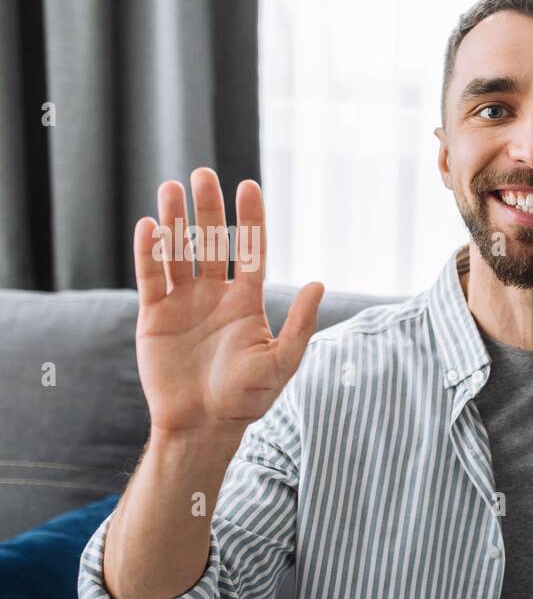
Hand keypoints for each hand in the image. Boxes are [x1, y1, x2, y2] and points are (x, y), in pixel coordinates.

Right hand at [133, 167, 323, 441]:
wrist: (203, 424)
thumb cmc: (247, 397)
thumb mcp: (281, 361)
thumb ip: (300, 324)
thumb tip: (319, 284)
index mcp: (246, 301)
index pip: (249, 250)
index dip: (250, 218)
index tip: (248, 185)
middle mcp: (214, 295)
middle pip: (212, 242)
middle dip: (209, 209)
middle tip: (203, 174)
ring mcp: (183, 303)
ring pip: (178, 252)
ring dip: (175, 221)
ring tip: (172, 187)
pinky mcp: (155, 316)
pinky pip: (150, 276)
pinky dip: (148, 252)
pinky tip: (150, 226)